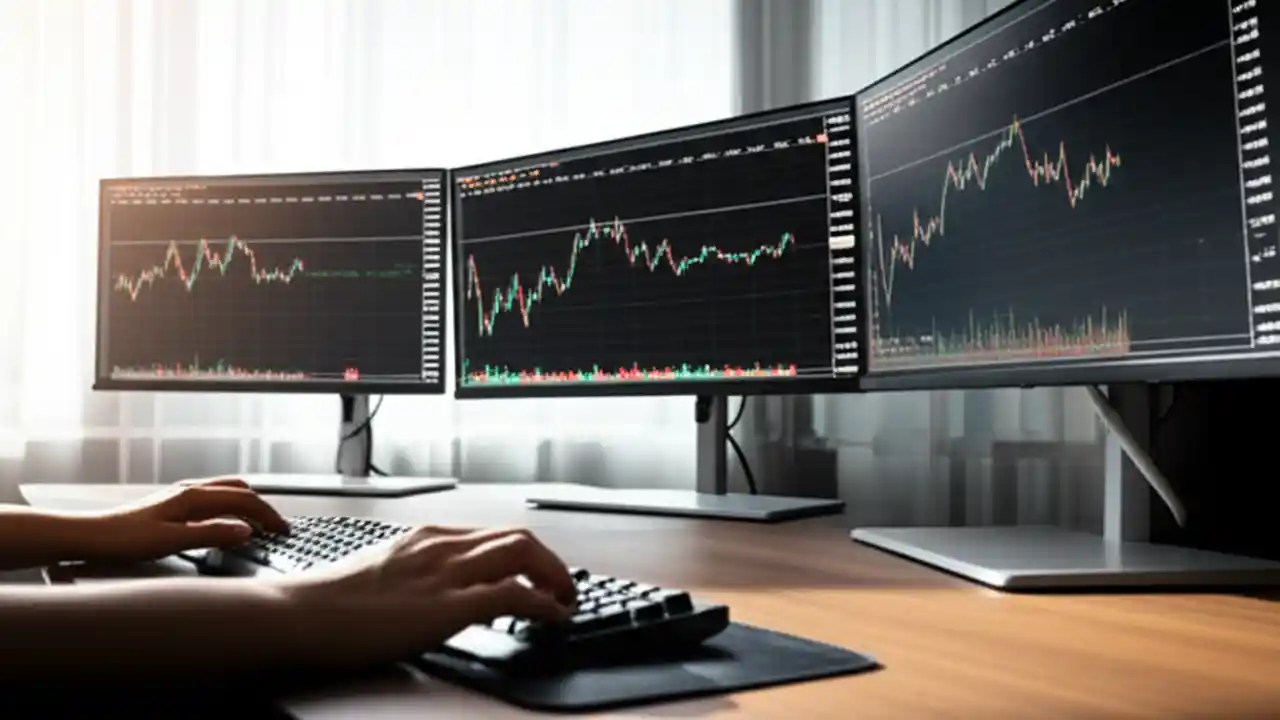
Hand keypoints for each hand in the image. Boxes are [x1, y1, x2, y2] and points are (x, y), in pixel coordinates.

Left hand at [80, 478, 288, 562]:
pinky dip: (230, 509)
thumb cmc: (123, 539)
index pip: (244, 501)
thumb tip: (246, 531)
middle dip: (262, 506)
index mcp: (194, 496)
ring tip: (258, 524)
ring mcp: (181, 496)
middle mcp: (190, 491)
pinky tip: (226, 523)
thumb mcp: (171, 541)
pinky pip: (213, 500)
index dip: (268, 515)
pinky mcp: (173, 505)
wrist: (89, 536)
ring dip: (247, 506)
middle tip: (276, 527)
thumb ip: (211, 535)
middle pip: (239, 490)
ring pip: (227, 492)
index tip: (283, 531)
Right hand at [279, 525, 576, 662]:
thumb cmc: (331, 602)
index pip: (492, 534)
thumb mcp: (384, 572)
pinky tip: (552, 616)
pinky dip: (543, 603)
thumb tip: (437, 592)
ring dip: (554, 577)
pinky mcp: (448, 604)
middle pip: (517, 537)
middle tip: (561, 587)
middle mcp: (442, 546)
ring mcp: (447, 572)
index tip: (537, 573)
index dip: (525, 554)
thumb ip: (416, 574)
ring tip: (564, 600)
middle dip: (549, 561)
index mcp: (426, 538)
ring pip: (522, 553)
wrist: (303, 614)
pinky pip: (513, 593)